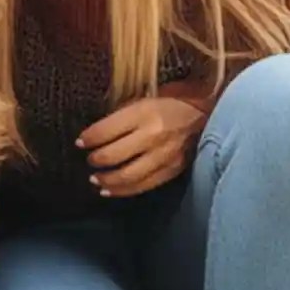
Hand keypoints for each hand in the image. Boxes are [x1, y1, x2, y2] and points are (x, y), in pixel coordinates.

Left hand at [76, 97, 206, 197]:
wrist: (209, 116)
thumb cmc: (174, 103)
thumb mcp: (148, 98)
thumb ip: (124, 113)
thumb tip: (99, 131)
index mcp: (144, 112)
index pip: (106, 129)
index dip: (88, 138)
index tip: (80, 142)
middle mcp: (153, 135)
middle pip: (113, 155)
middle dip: (95, 159)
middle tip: (89, 159)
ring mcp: (163, 155)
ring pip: (126, 175)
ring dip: (106, 179)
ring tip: (94, 178)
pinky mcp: (172, 170)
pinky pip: (143, 185)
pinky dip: (123, 191)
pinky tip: (109, 190)